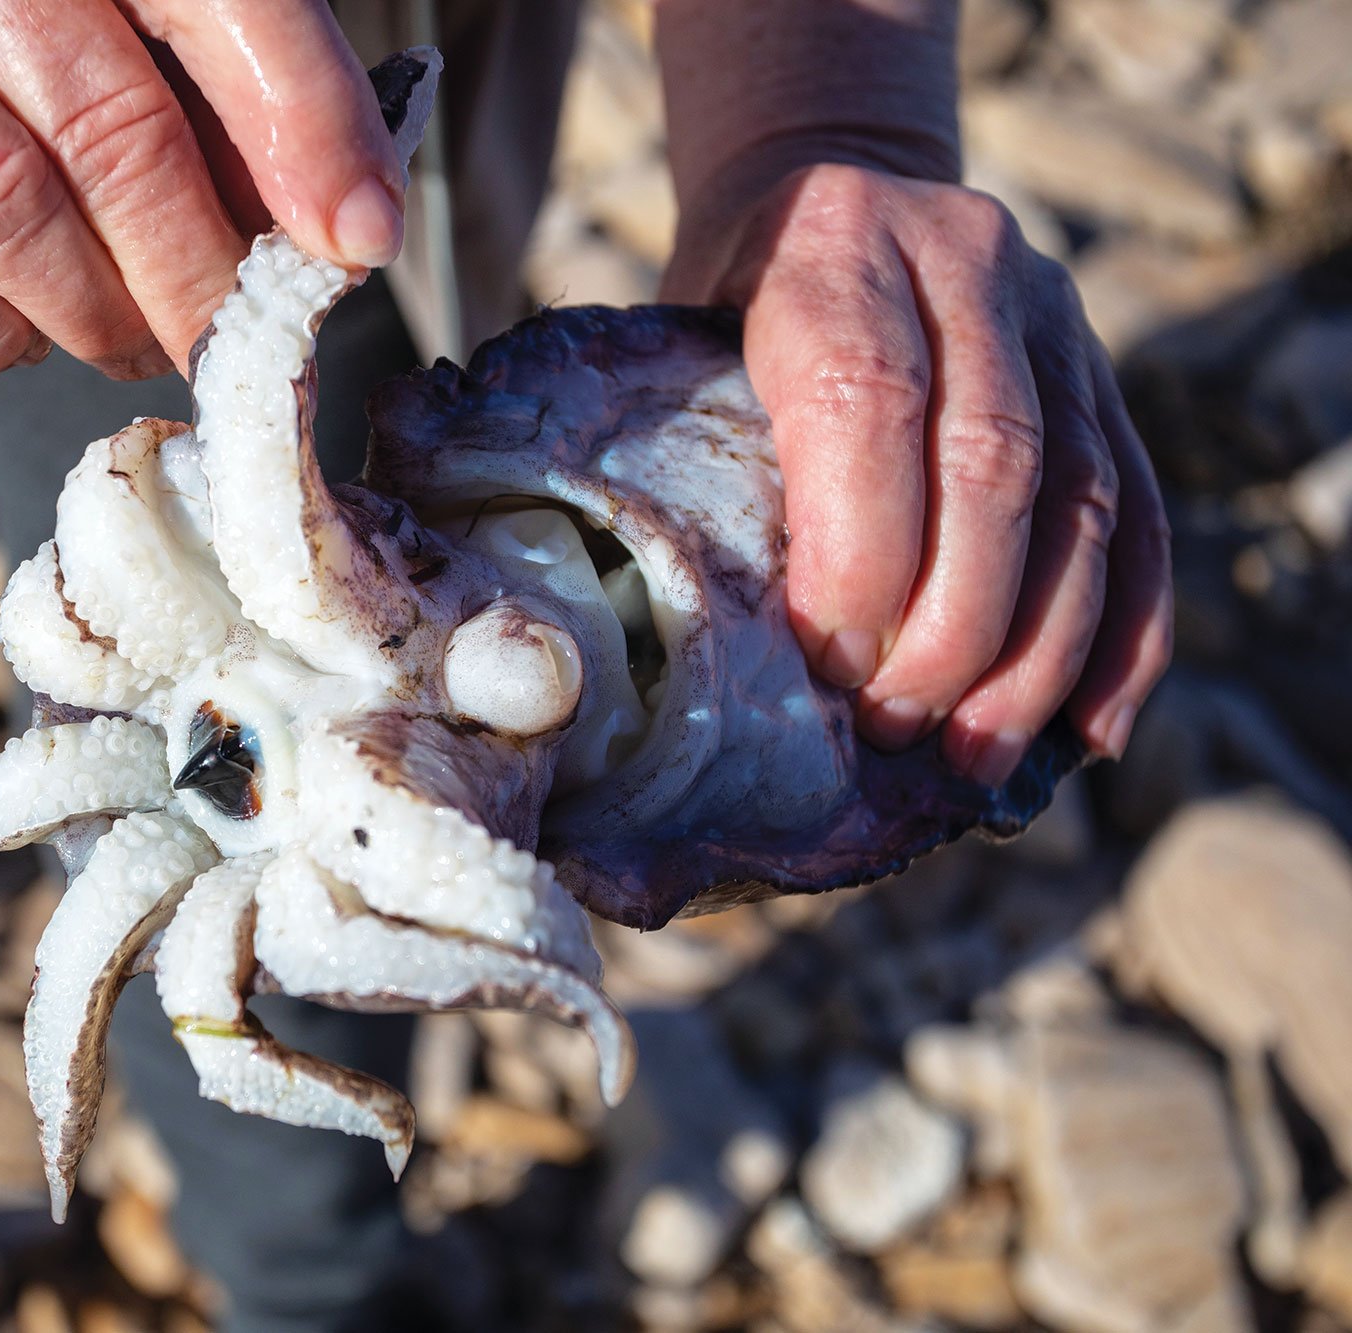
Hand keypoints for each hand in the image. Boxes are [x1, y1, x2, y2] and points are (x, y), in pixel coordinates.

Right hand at [0, 0, 403, 375]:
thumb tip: (334, 224)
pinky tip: (24, 325)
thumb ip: (216, 87)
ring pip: (3, 213)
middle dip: (199, 266)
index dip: (303, 120)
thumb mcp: (101, 7)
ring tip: (140, 338)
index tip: (358, 237)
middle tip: (237, 338)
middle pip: (109, 125)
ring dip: (99, 313)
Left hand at [665, 164, 1171, 783]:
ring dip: (1037, 653)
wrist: (834, 186)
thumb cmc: (726, 304)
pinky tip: (1086, 728)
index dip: (858, 549)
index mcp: (836, 245)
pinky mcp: (1103, 370)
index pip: (867, 401)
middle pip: (994, 463)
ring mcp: (1052, 314)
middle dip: (952, 625)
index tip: (828, 664)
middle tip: (895, 729)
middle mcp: (964, 261)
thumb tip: (706, 650)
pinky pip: (1140, 511)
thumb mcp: (685, 345)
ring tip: (976, 756)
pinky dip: (1121, 634)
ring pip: (1083, 498)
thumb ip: (705, 459)